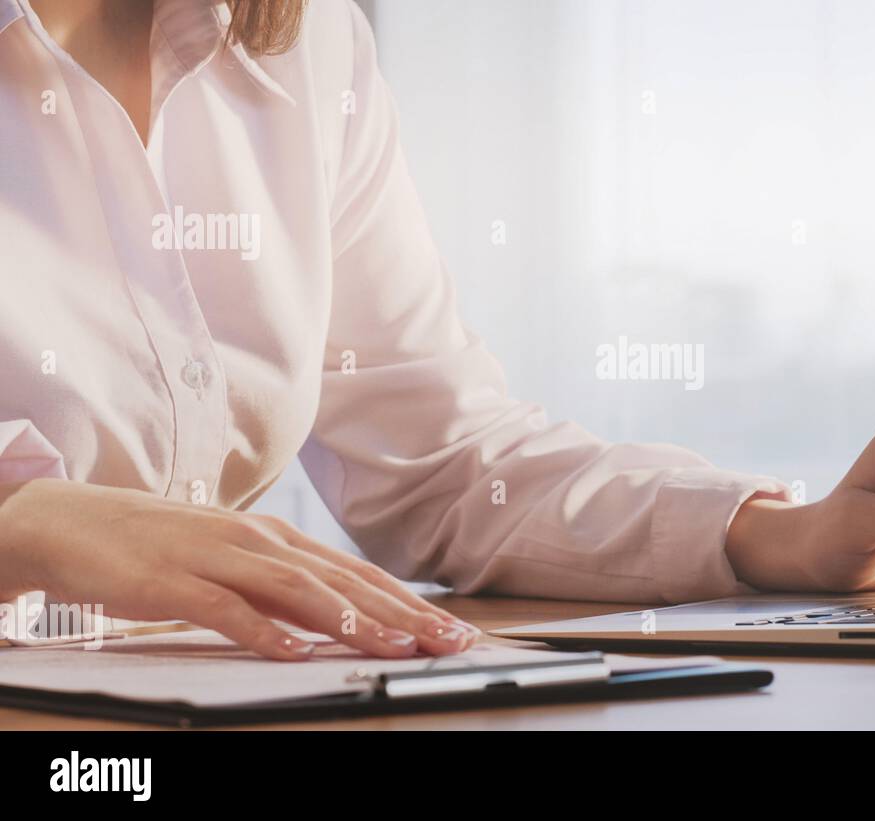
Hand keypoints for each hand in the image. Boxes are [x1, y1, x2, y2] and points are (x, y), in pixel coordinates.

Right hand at [0, 479, 479, 659]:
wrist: (76, 522)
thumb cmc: (164, 548)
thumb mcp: (236, 564)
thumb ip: (284, 588)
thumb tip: (341, 618)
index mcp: (279, 541)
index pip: (359, 573)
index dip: (409, 603)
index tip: (452, 630)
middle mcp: (259, 543)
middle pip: (343, 580)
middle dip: (401, 614)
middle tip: (446, 641)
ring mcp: (216, 558)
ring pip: (295, 589)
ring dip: (347, 619)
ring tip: (390, 645)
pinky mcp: (172, 580)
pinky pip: (223, 607)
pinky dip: (260, 629)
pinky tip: (292, 650)